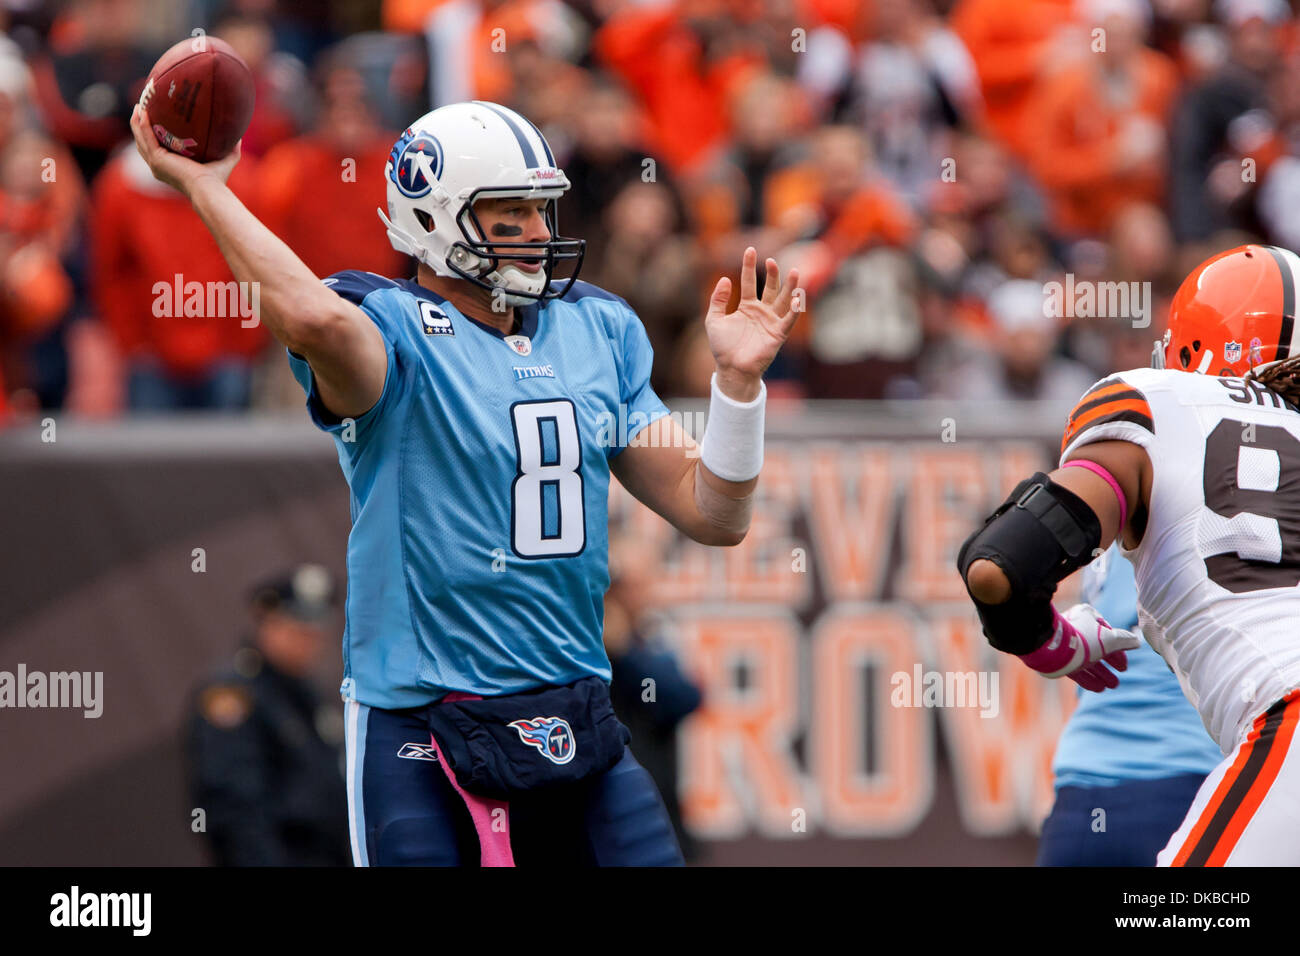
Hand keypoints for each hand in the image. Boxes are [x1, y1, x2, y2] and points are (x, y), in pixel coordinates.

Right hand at [129, 103, 240, 197]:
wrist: (209, 188)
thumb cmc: (217, 180)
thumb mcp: (224, 159)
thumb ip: (231, 148)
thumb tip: (240, 136)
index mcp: (170, 167)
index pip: (157, 149)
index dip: (153, 134)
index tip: (154, 118)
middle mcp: (159, 167)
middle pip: (143, 142)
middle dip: (140, 125)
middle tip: (140, 107)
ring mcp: (156, 164)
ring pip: (141, 139)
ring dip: (137, 122)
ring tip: (138, 106)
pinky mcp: (157, 159)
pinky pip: (146, 137)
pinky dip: (143, 124)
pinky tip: (142, 111)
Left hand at [705, 246, 799, 401]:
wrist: (731, 369)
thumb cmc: (722, 347)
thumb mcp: (714, 319)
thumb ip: (718, 299)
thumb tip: (725, 279)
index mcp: (747, 307)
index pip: (750, 282)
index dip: (748, 266)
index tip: (749, 250)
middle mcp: (762, 312)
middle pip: (771, 288)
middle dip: (773, 274)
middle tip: (771, 260)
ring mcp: (771, 322)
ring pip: (785, 300)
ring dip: (791, 287)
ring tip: (795, 271)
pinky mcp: (778, 334)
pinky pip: (789, 319)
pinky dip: (796, 309)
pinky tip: (800, 297)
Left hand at [1018, 603, 1140, 691]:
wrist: (1049, 646)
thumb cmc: (1081, 638)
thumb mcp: (1108, 639)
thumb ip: (1123, 640)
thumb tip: (1136, 641)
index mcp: (1086, 617)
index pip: (1107, 633)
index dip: (1118, 649)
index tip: (1124, 664)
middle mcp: (1075, 628)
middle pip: (1097, 648)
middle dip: (1110, 663)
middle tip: (1120, 674)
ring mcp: (1066, 644)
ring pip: (1086, 660)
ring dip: (1101, 673)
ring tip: (1112, 685)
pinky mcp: (1057, 657)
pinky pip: (1075, 668)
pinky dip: (1087, 678)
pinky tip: (1098, 688)